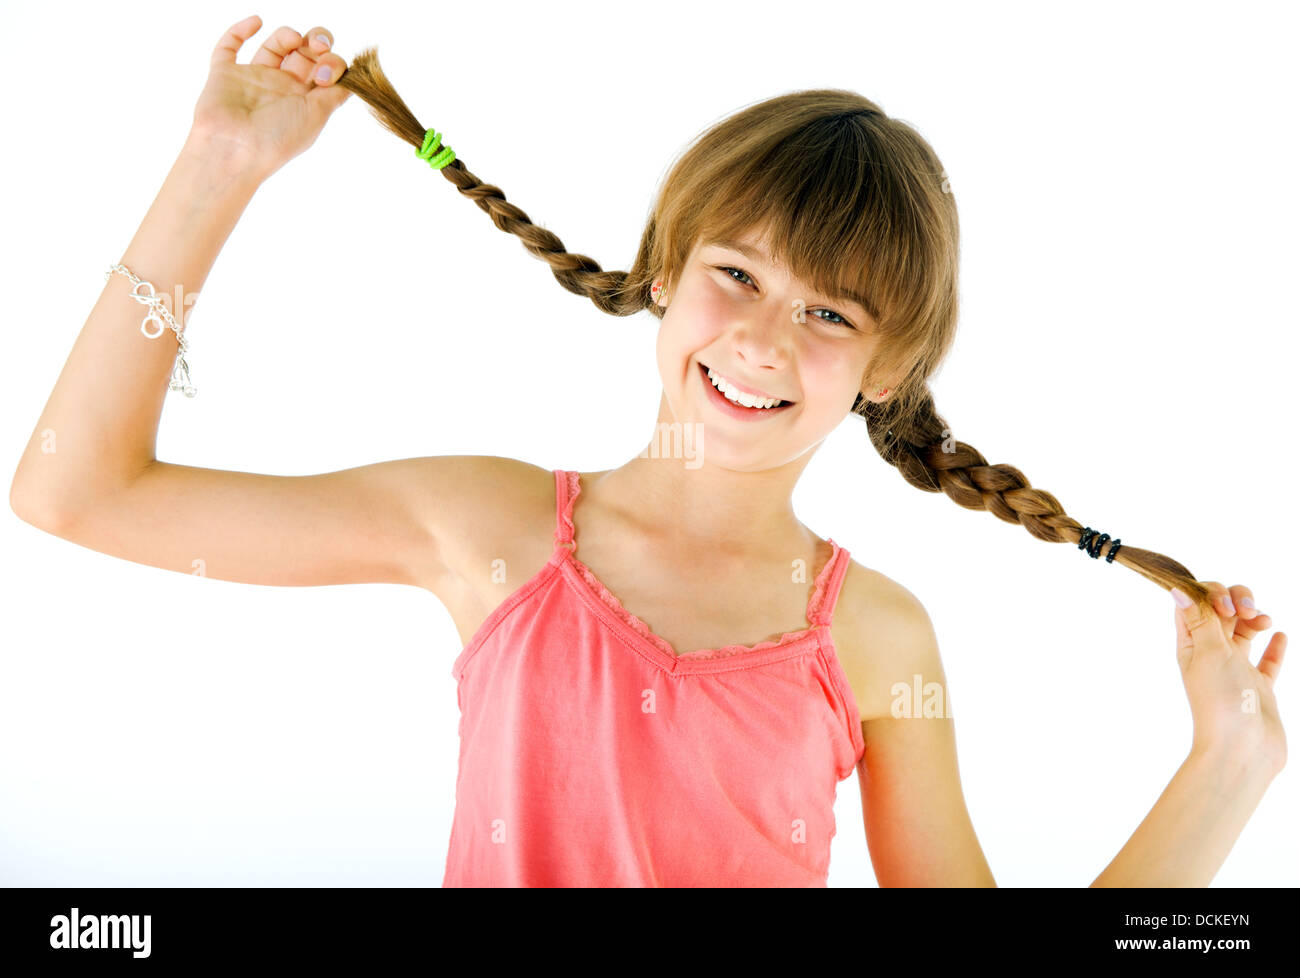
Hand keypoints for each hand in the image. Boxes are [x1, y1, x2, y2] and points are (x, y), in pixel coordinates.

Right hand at [186, 15, 350, 181]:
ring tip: (294, 39)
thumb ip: (335, 94)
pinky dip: (240, 30)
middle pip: (304, 54)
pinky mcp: (225, 73)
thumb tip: (356, 79)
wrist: (235, 150)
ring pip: (274, 46)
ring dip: (287, 35)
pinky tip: (257, 21)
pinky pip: (229, 46)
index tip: (325, 75)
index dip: (332, 64)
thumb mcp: (317, 115)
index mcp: (305, 100)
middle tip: (318, 45)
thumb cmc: (278, 138)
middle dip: (316, 42)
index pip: (325, 71)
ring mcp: (253, 79)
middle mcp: (282, 88)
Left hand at [1172, 581, 1285, 773]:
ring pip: (1244, 632)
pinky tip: (1280, 635)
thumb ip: (1201, 619)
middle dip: (1238, 600)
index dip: (1212, 593)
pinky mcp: (1258, 686)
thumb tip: (1176, 588)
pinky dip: (1274, 647)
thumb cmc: (1222, 701)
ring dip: (1255, 618)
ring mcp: (1235, 670)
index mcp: (1192, 645)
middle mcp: (1211, 654)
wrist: (1243, 750)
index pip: (1196, 604)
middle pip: (1222, 612)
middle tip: (1250, 612)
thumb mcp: (1209, 652)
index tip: (1227, 607)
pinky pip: (1266, 661)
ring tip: (1265, 622)